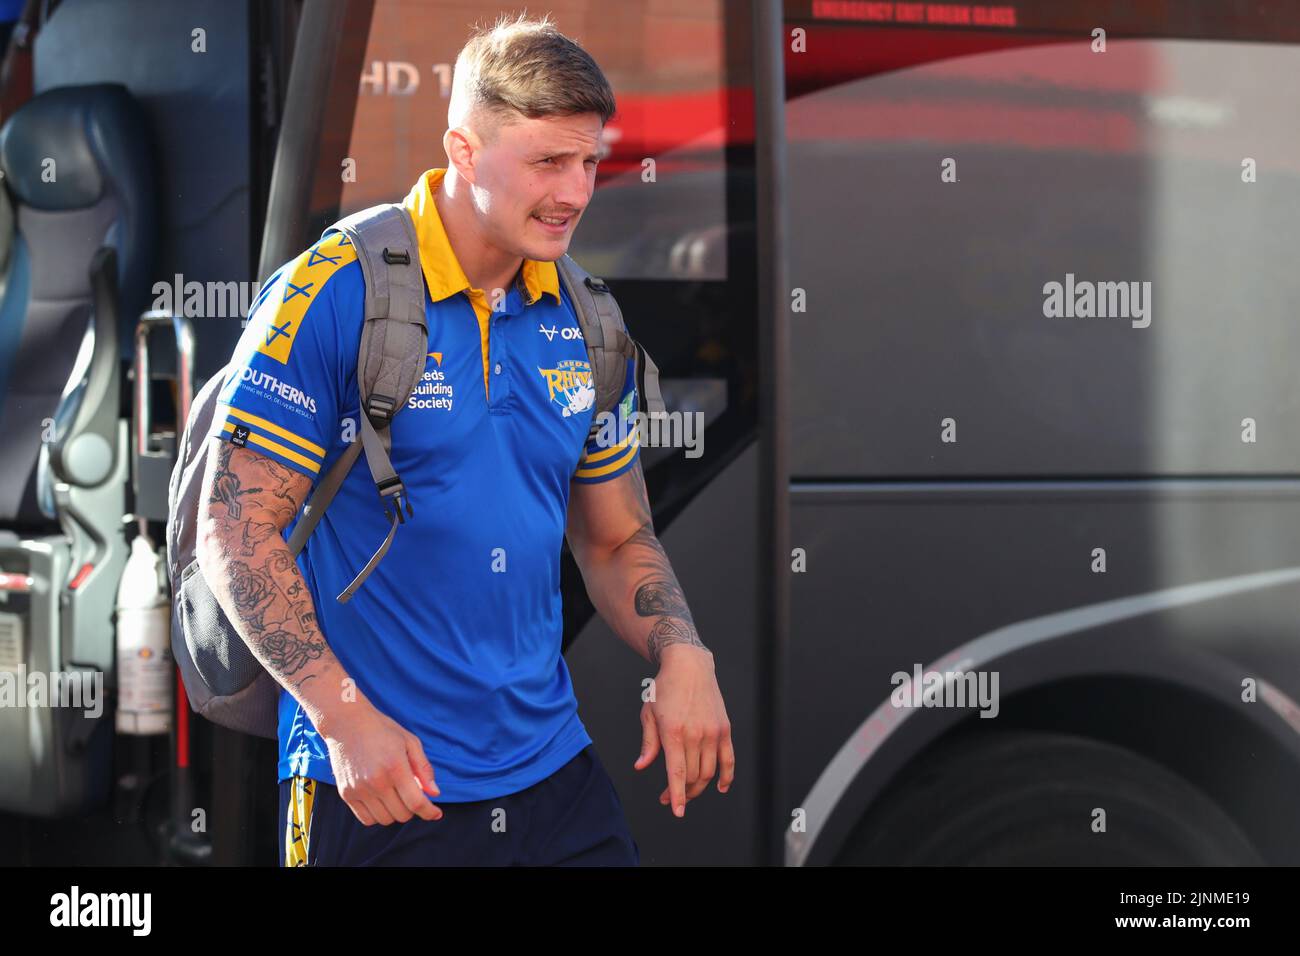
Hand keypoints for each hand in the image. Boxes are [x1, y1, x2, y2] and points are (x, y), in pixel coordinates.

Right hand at [319, 697, 442, 825]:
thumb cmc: (382, 730)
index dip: (429, 812)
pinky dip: (378, 815)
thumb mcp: (410, 742)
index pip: (416, 803)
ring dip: (396, 812)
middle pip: (402, 814)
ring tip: (396, 795)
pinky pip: (367, 819)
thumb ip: (424, 769)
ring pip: (385, 820)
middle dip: (413, 808)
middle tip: (412, 794)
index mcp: (395, 767)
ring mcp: (359, 789)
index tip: (436, 814)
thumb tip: (435, 794)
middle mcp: (376, 781)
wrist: (347, 723)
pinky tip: (381, 800)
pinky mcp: (346, 793)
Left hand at [633, 645, 733, 816]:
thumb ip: (648, 743)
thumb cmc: (665, 688)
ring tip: (687, 791)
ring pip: (709, 772)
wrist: (689, 666)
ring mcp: (712, 732)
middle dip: (681, 792)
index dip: (677, 795)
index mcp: (673, 732)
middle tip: (667, 797)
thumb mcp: (649, 713)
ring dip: (698, 787)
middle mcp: (696, 734)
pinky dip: (726, 777)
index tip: (676, 811)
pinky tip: (720, 787)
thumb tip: (641, 766)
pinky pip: (729, 760)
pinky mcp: (724, 730)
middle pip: (693, 776)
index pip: (677, 773)